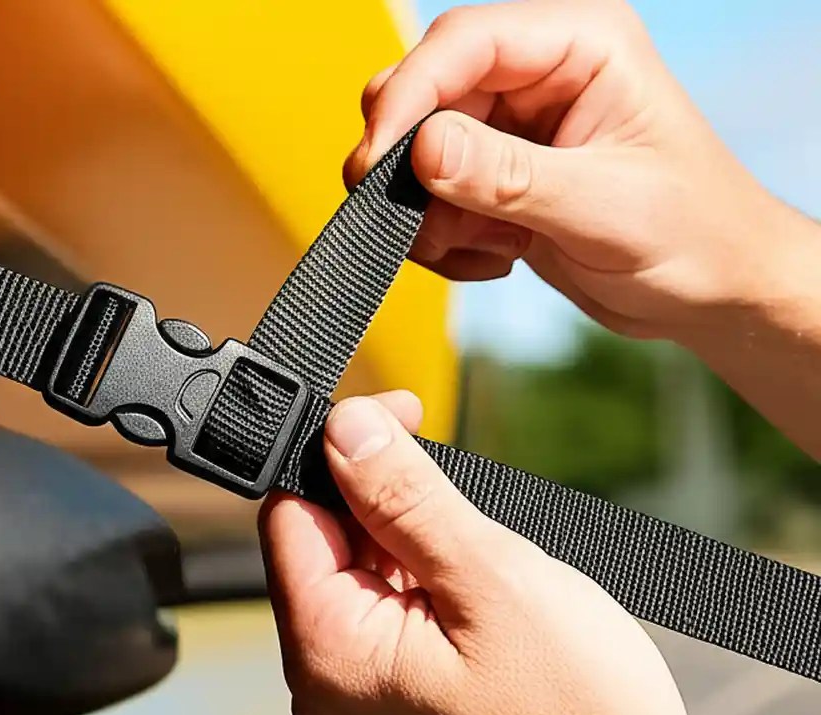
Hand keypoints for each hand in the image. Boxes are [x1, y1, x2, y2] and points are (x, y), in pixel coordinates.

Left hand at [260, 392, 688, 714]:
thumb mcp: (494, 583)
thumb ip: (407, 499)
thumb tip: (346, 428)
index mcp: (331, 653)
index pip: (290, 516)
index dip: (336, 452)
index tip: (392, 415)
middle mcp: (329, 680)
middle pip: (324, 541)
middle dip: (383, 497)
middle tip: (450, 485)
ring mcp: (361, 691)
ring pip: (361, 571)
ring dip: (412, 540)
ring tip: (483, 561)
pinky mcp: (396, 693)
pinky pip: (390, 610)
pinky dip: (427, 579)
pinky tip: (477, 588)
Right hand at [345, 0, 804, 343]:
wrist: (715, 292)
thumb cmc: (696, 235)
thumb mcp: (603, 207)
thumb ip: (509, 176)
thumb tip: (423, 150)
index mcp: (582, 46)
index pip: (465, 42)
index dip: (411, 95)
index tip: (378, 160)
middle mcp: (539, 74)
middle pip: (425, 89)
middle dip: (405, 161)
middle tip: (409, 220)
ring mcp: (513, 125)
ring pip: (415, 149)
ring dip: (425, 211)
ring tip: (480, 250)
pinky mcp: (495, 174)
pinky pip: (427, 195)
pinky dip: (441, 237)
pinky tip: (494, 259)